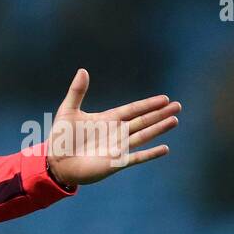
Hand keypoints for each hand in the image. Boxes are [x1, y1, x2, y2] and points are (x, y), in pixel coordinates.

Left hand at [46, 68, 181, 185]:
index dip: (148, 104)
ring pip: (143, 136)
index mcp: (107, 120)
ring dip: (159, 129)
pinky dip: (150, 154)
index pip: (133, 110)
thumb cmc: (60, 137)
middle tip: (178, 106)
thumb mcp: (68, 111)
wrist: (55, 161)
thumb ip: (77, 91)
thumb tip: (82, 70)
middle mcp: (116, 133)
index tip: (164, 98)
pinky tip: (165, 148)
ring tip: (175, 120)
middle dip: (160, 114)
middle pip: (143, 121)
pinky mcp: (115, 162)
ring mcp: (118, 147)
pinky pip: (137, 157)